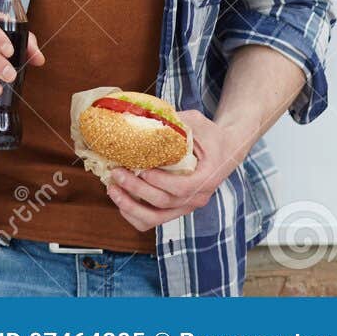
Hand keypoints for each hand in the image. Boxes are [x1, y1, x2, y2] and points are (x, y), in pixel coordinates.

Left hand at [105, 108, 250, 231]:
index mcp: (207, 178)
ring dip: (130, 206)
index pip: (183, 188)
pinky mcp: (174, 209)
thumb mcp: (197, 123)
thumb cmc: (209, 135)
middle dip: (136, 188)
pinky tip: (119, 200)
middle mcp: (197, 197)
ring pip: (155, 218)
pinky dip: (133, 214)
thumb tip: (144, 114)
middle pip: (164, 202)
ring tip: (112, 189)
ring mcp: (185, 206)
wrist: (224, 150)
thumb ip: (176, 123)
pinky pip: (151, 221)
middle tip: (117, 171)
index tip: (143, 169)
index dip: (161, 181)